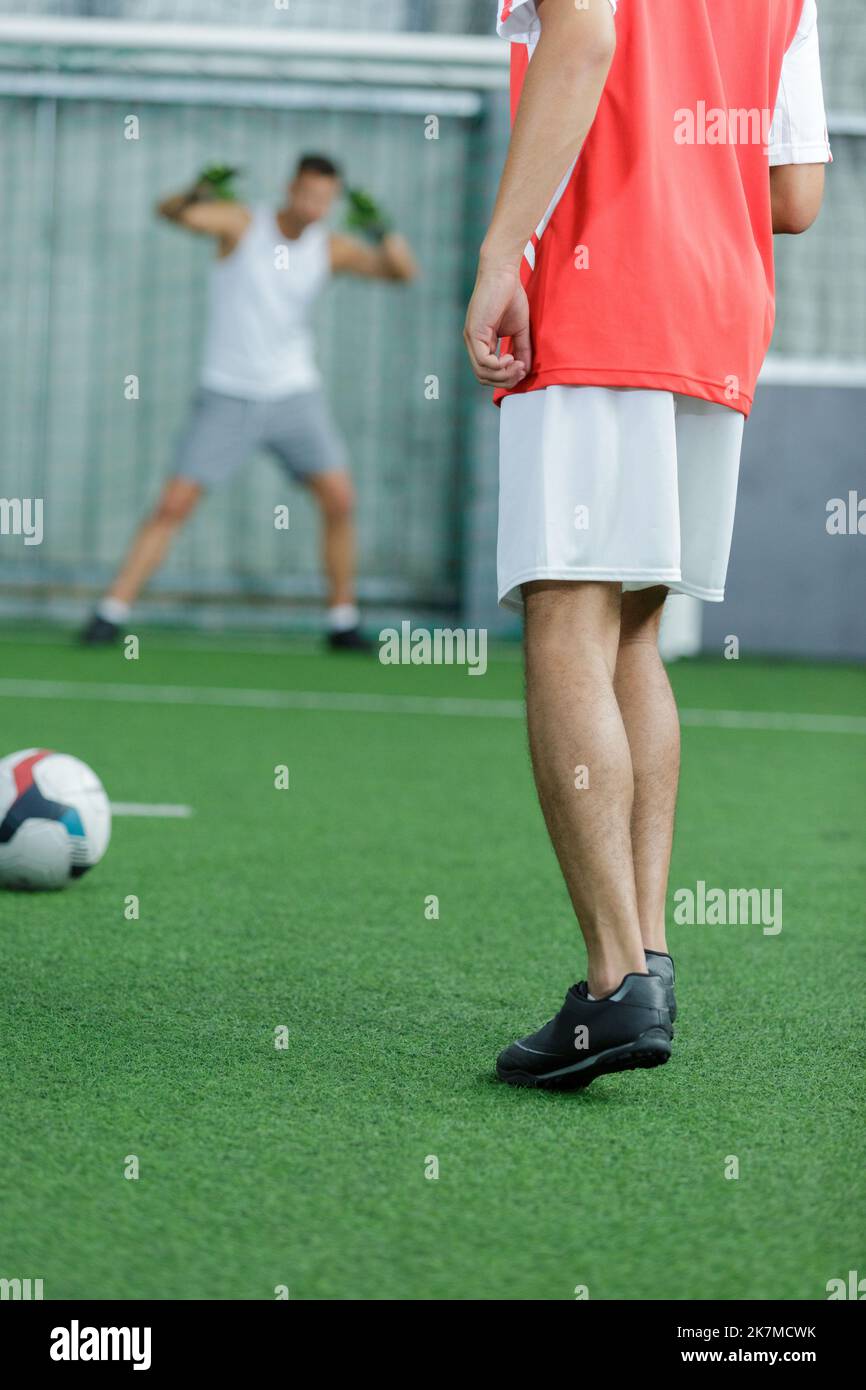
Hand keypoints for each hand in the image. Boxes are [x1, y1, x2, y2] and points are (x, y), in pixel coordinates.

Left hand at [463, 261, 531, 388]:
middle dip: (505, 380)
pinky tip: (510, 358)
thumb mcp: (520, 329)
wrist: (503, 273)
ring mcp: (471, 339)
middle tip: (521, 370)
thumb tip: (525, 369)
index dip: (506, 377)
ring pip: (483, 373)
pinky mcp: (474, 333)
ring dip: (503, 374)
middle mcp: (473, 344)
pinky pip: (483, 362)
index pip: (488, 373)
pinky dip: (499, 366)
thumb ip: (521, 348)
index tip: (523, 369)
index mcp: (482, 343)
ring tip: (518, 365)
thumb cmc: (510, 295)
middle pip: (484, 377)